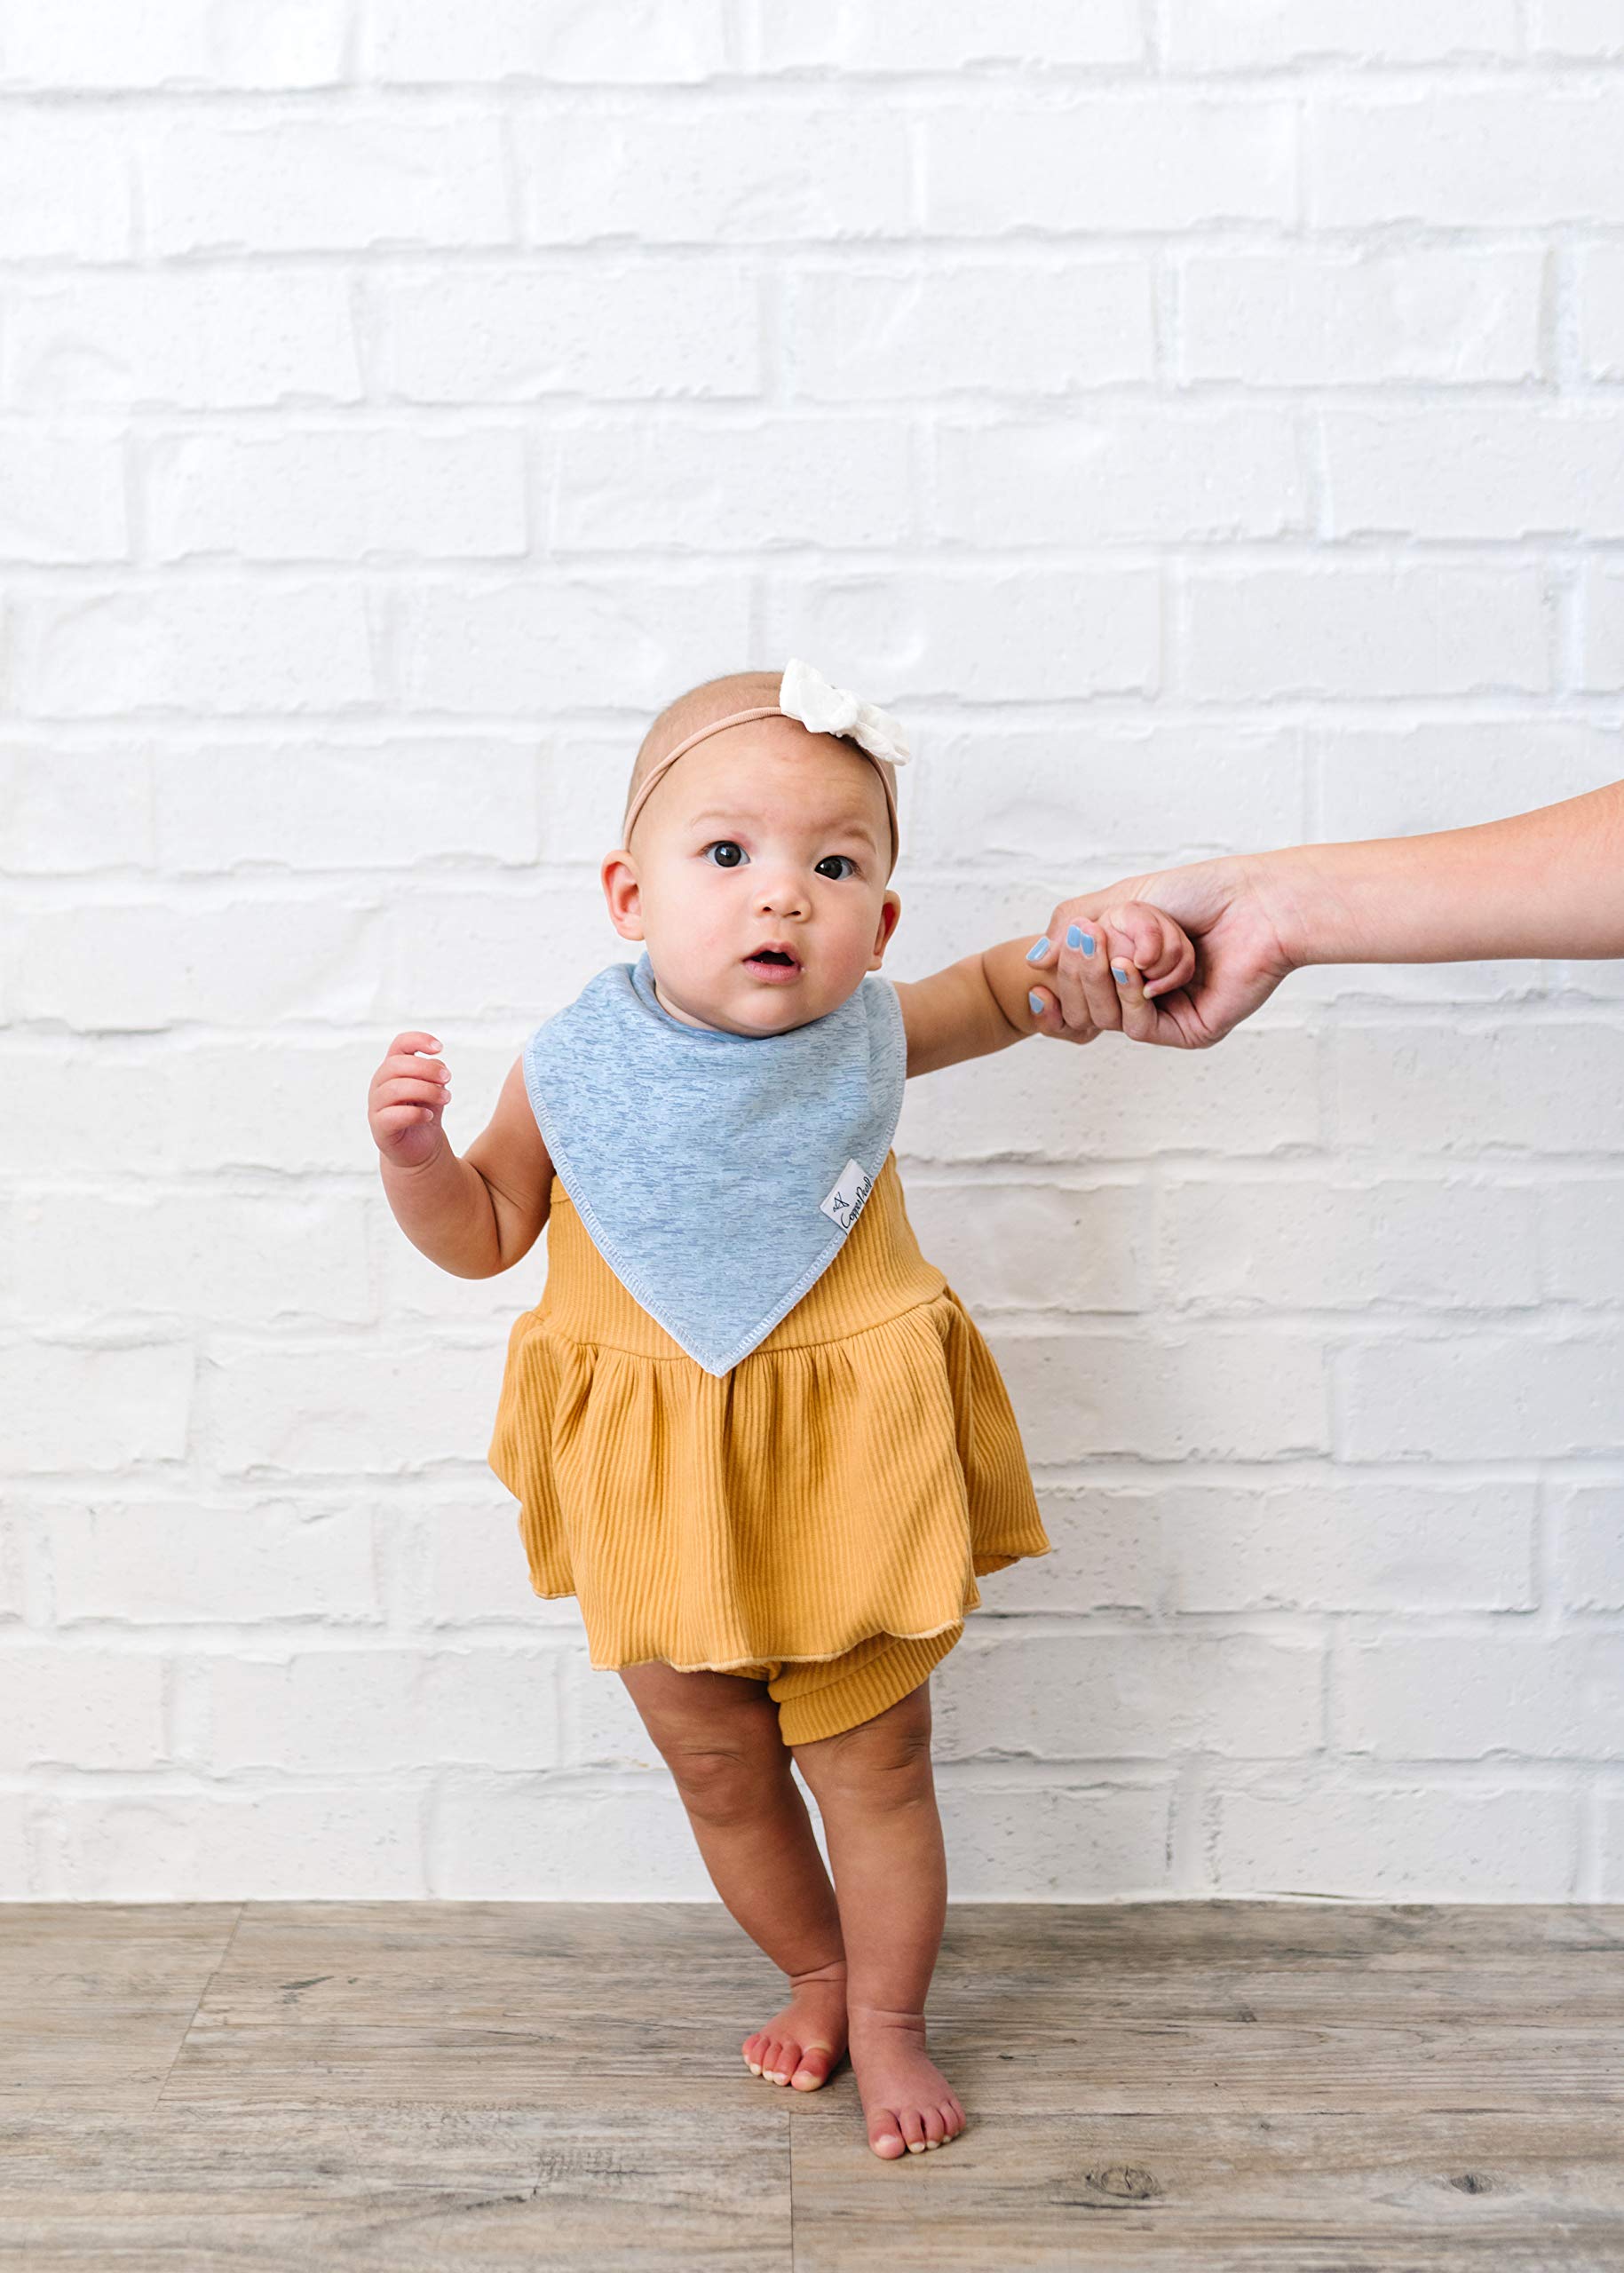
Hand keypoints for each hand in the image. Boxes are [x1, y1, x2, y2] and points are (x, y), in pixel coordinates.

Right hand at [369, 1030, 451, 1166]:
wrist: (419, 1148)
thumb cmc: (424, 1112)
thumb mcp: (435, 1088)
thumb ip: (435, 1074)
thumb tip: (437, 1066)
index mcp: (394, 1068)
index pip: (400, 1044)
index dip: (418, 1040)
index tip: (440, 1047)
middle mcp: (381, 1083)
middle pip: (396, 1065)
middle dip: (426, 1068)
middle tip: (448, 1078)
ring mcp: (377, 1105)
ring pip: (395, 1089)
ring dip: (426, 1091)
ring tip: (446, 1098)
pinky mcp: (379, 1127)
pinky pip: (392, 1115)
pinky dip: (415, 1114)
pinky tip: (429, 1116)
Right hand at [1027, 859, 1297, 1047]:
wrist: (1255, 902)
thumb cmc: (1200, 893)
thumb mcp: (1121, 899)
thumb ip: (1072, 925)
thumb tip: (1034, 962)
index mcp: (1126, 968)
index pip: (1073, 997)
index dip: (1051, 997)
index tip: (1038, 983)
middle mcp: (1143, 995)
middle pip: (1082, 1008)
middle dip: (1080, 971)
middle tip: (1090, 937)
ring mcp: (1166, 1015)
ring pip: (1105, 1020)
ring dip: (1108, 977)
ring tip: (1122, 946)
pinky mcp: (1189, 1031)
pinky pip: (1138, 1028)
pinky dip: (1132, 996)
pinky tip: (1138, 970)